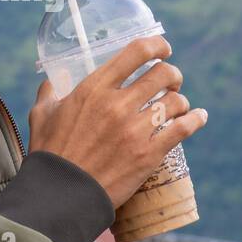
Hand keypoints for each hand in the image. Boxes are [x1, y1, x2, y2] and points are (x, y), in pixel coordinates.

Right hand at [26, 35, 207, 209]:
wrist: (60, 195)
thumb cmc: (49, 154)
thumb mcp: (41, 115)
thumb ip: (49, 93)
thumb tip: (51, 81)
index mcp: (94, 88)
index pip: (136, 52)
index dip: (157, 45)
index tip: (163, 49)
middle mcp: (118, 104)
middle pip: (162, 74)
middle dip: (172, 74)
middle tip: (170, 82)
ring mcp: (135, 129)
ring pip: (175, 101)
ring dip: (180, 99)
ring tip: (178, 104)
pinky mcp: (148, 154)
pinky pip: (183, 128)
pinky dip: (195, 119)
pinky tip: (199, 117)